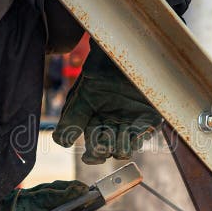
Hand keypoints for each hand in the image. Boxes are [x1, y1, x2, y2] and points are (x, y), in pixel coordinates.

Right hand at [52, 43, 160, 163]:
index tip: (90, 155)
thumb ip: (71, 119)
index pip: (94, 151)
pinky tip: (132, 126)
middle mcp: (114, 127)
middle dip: (105, 149)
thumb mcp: (80, 96)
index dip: (93, 156)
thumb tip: (62, 143)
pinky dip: (138, 135)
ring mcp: (132, 123)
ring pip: (127, 149)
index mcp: (96, 124)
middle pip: (110, 152)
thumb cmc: (98, 73)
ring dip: (121, 145)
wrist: (119, 54)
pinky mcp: (149, 117)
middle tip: (103, 136)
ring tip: (119, 129)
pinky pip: (146, 134)